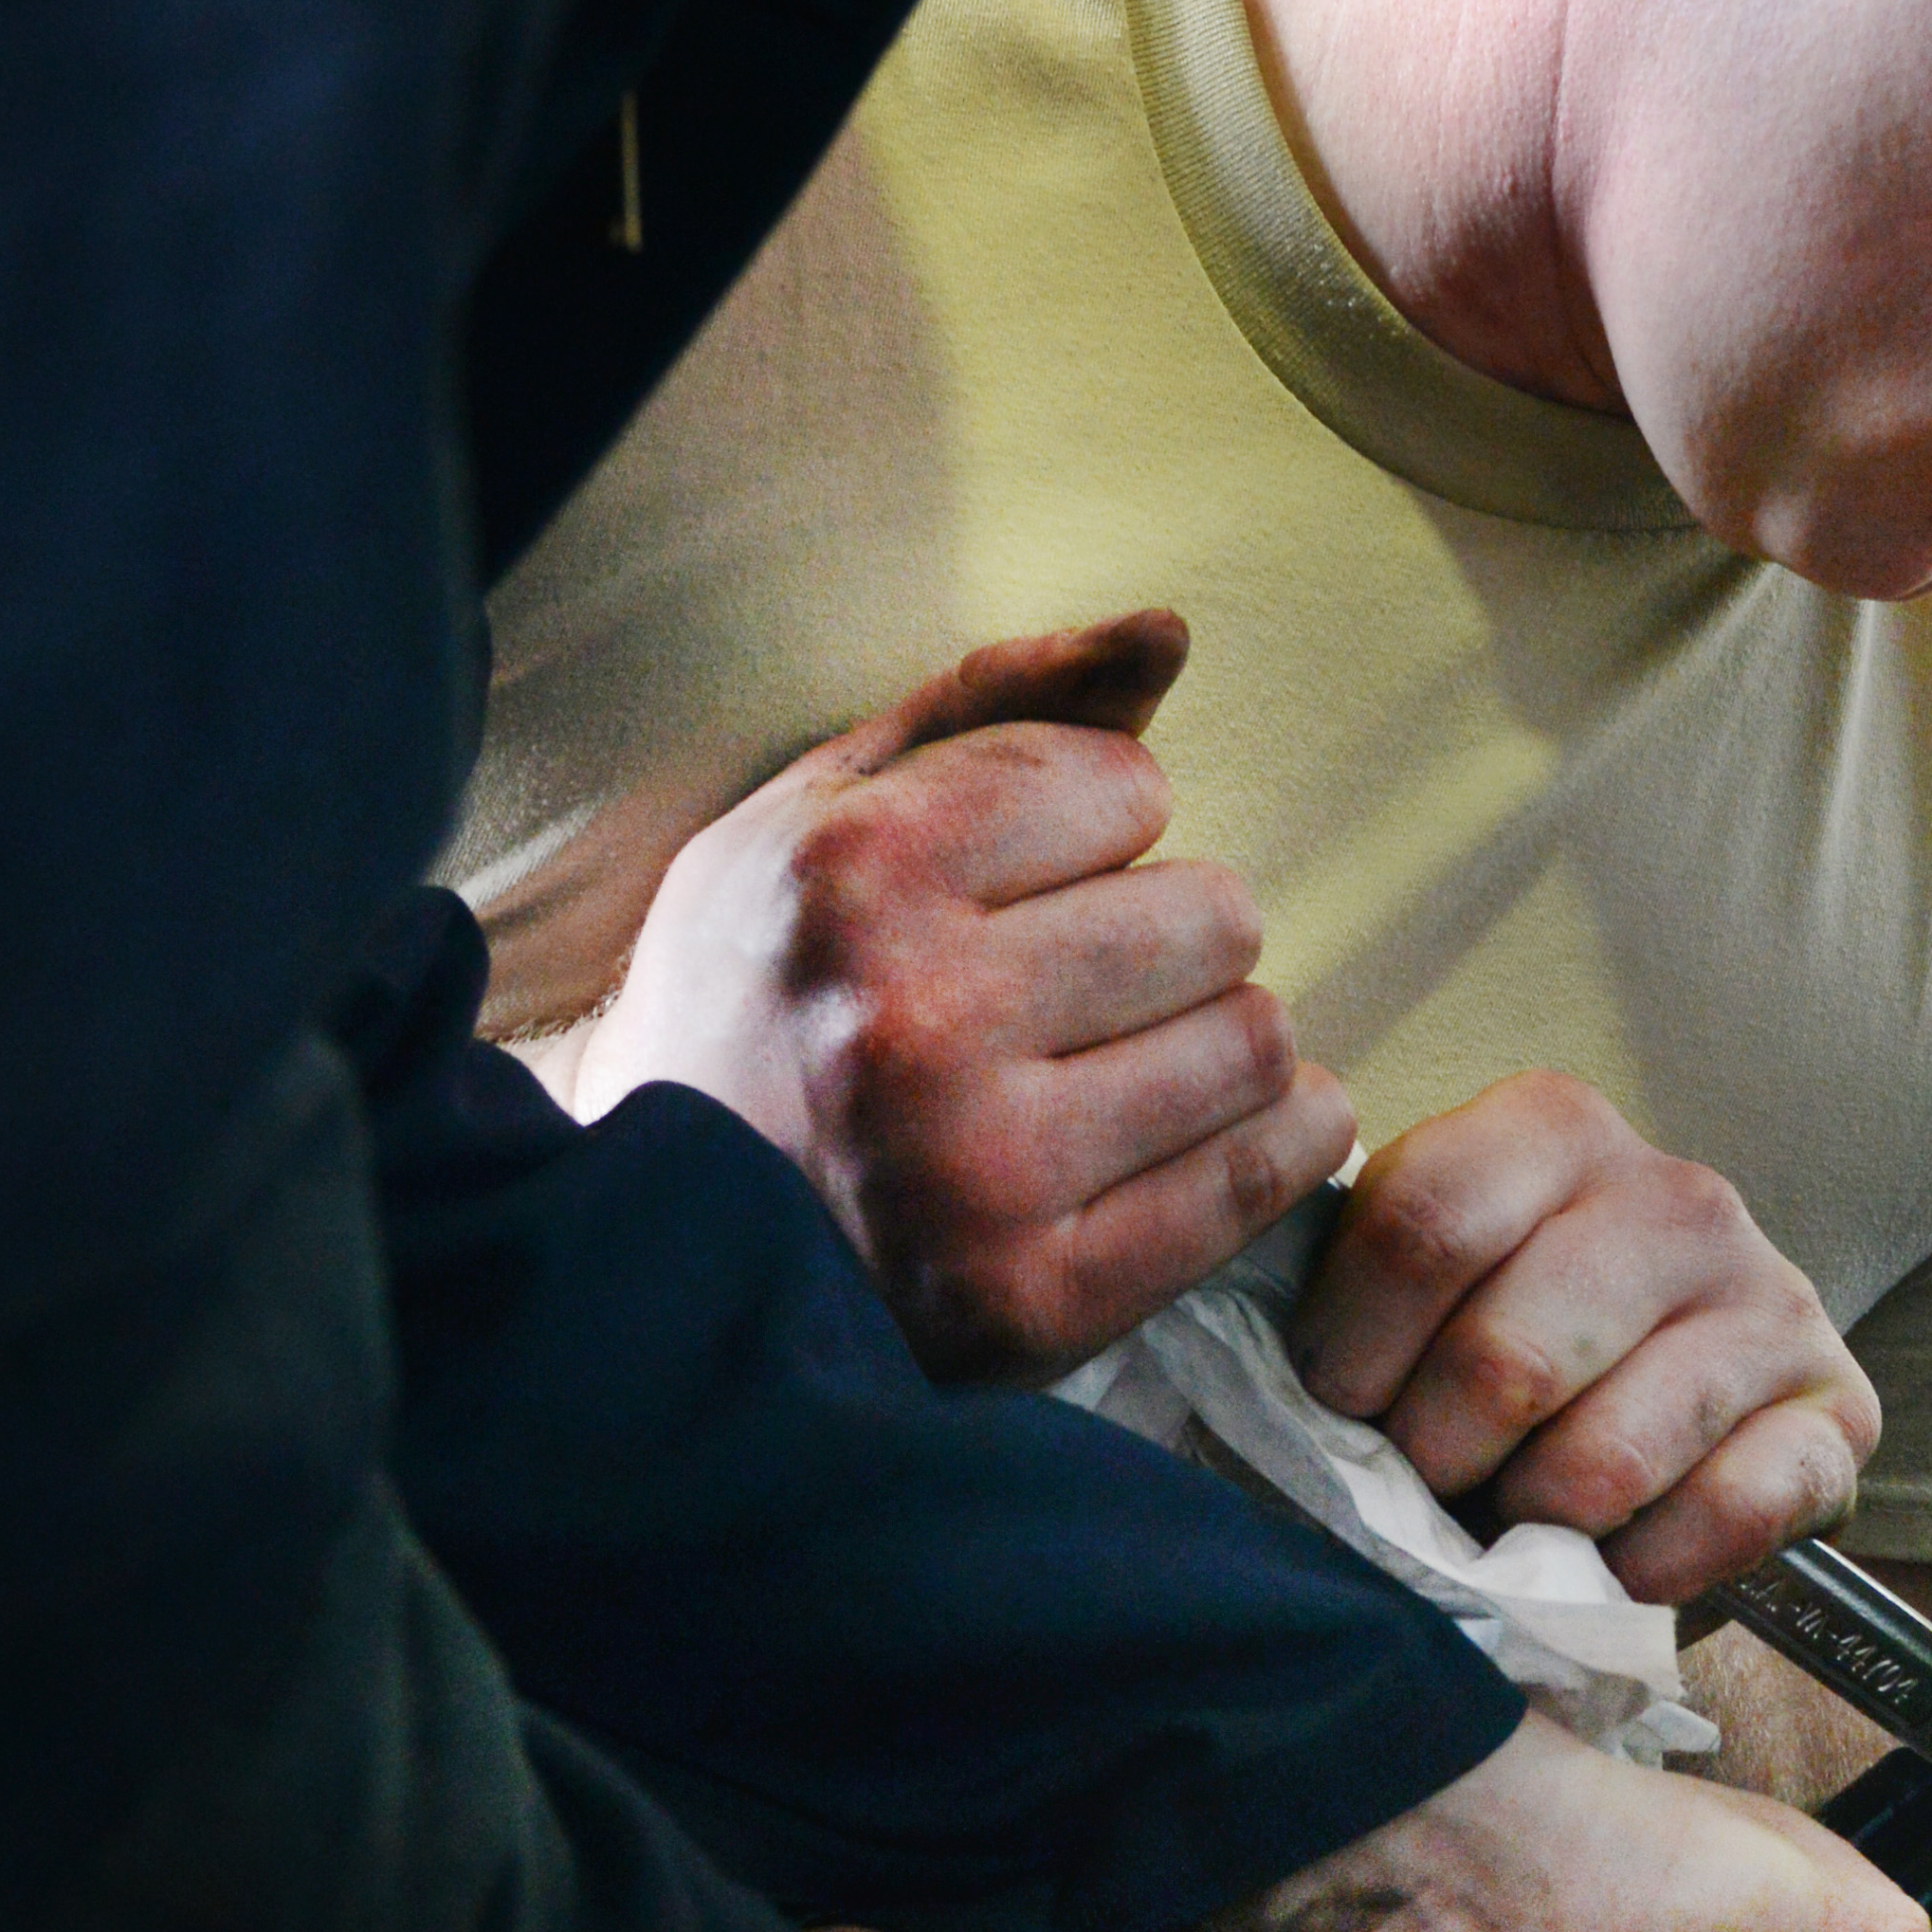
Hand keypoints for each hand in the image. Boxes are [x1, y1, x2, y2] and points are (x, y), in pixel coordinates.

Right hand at [574, 611, 1354, 1376]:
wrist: (660, 1244)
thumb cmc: (754, 996)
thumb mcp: (822, 812)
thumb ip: (999, 703)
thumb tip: (1170, 631)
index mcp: (853, 877)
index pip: (1126, 787)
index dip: (1089, 826)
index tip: (1023, 880)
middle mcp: (915, 1021)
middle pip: (1216, 914)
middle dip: (1164, 935)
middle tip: (1081, 982)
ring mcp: (981, 1173)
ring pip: (1251, 1043)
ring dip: (1211, 1039)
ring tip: (1124, 1059)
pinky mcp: (1039, 1300)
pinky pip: (1260, 1175)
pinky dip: (1270, 1138)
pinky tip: (1202, 1125)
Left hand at [1291, 1076, 1880, 1606]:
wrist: (1687, 1407)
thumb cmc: (1510, 1348)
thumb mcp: (1423, 1286)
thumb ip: (1354, 1299)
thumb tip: (1258, 1396)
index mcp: (1552, 1129)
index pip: (1422, 1228)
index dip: (1350, 1354)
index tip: (1334, 1414)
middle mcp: (1677, 1198)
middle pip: (1507, 1359)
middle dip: (1435, 1463)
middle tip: (1427, 1490)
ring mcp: (1773, 1300)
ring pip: (1603, 1460)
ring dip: (1532, 1527)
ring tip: (1517, 1521)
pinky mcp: (1839, 1415)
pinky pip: (1724, 1517)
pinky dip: (1644, 1569)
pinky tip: (1613, 1561)